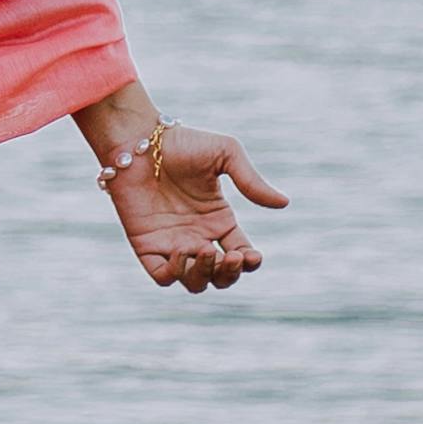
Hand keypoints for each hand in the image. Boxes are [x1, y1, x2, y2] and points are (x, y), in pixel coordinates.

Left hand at [105, 121, 282, 294]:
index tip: (251, 255)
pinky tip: (181, 253)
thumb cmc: (182, 143)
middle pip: (221, 276)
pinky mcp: (146, 246)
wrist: (139, 141)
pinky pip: (162, 276)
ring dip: (205, 276)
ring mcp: (172, 243)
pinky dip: (175, 274)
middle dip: (229, 274)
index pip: (241, 254)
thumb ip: (251, 181)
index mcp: (219, 220)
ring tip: (205, 253)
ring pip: (195, 282)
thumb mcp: (226, 154)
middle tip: (229, 257)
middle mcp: (198, 236)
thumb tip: (284, 203)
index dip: (250, 262)